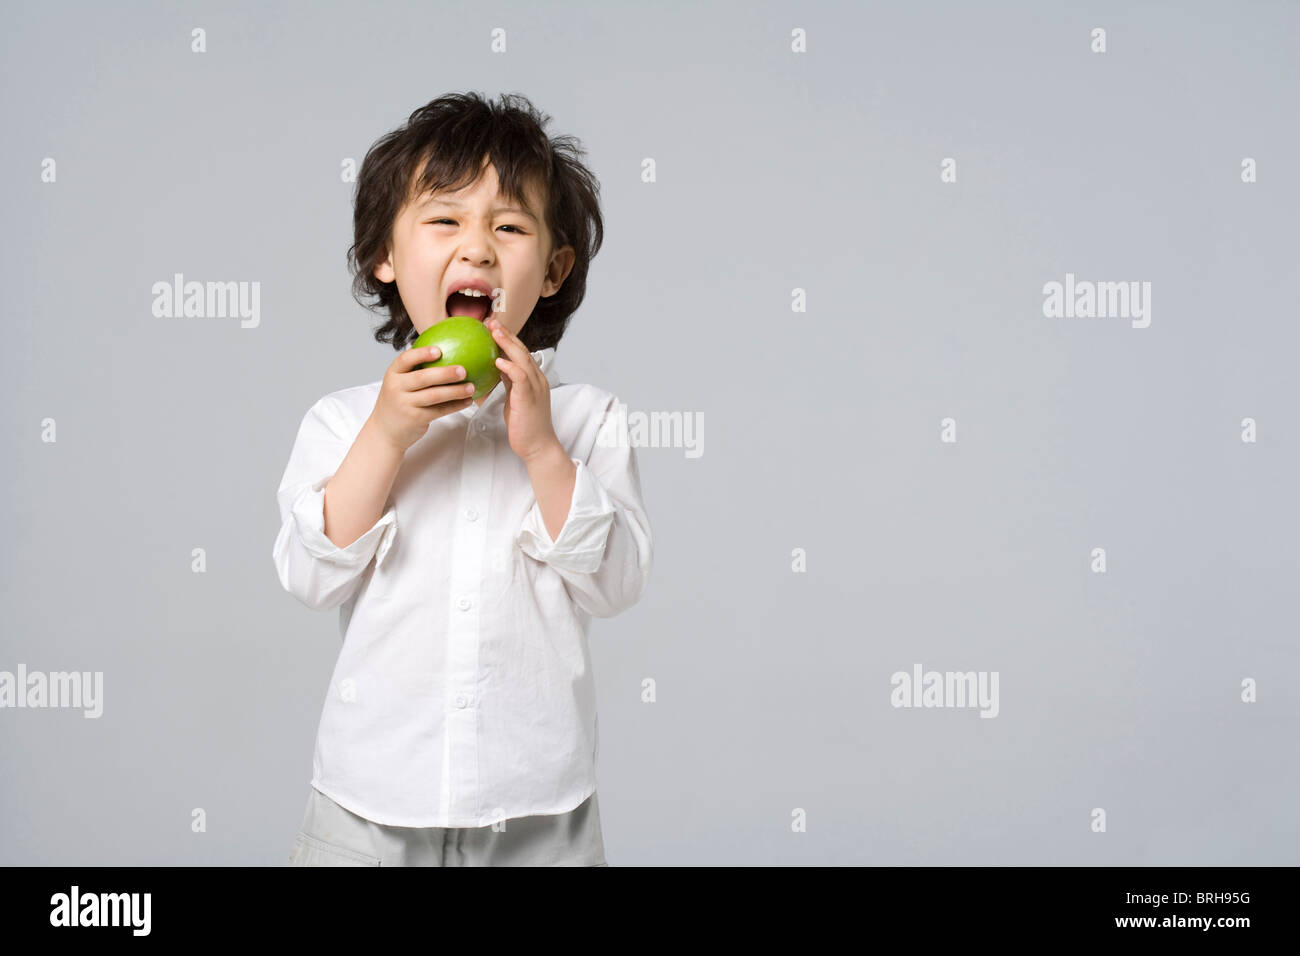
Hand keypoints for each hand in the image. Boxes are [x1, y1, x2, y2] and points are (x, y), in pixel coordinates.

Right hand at [367, 344, 478, 451]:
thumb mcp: (399, 383)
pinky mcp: (415, 419)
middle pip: (423, 377)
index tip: (439, 350)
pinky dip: (455, 405)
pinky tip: (467, 401)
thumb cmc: (397, 402)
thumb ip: (414, 369)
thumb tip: (442, 347)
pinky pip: (439, 410)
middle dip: (445, 373)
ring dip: (455, 391)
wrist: (385, 431)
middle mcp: (396, 387)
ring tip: (471, 387)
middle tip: (463, 370)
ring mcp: (405, 404)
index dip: (422, 353)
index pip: (405, 359)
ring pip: (434, 395)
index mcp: (393, 374)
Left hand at [486, 317, 561, 462]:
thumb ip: (507, 383)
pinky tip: (497, 361)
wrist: (538, 446)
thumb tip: (490, 372)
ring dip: (507, 344)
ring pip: (522, 359)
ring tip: (493, 332)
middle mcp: (537, 379)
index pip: (521, 353)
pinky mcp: (530, 397)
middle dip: (506, 334)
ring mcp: (536, 387)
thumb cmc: (524, 426)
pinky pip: (520, 377)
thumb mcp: (513, 399)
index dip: (507, 339)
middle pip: (522, 350)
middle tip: (490, 322)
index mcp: (534, 378)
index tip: (492, 328)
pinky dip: (509, 367)